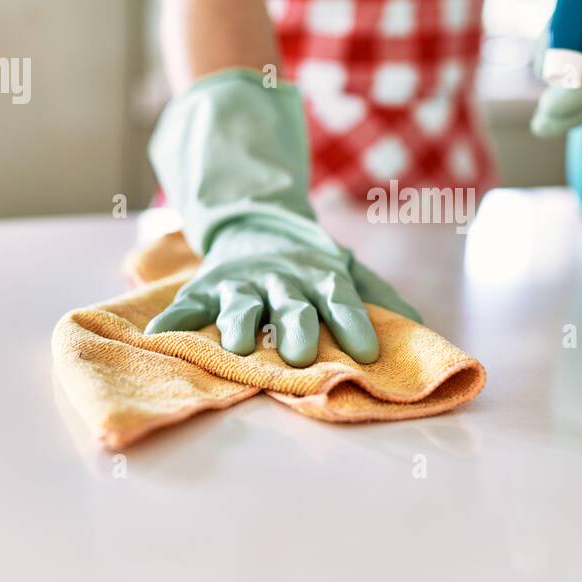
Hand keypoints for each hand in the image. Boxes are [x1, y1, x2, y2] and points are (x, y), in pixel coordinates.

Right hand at [145, 219, 419, 366]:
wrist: (258, 224)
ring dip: (238, 323)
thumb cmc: (312, 263)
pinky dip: (173, 319)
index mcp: (323, 277)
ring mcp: (243, 282)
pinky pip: (188, 303)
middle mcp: (284, 280)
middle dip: (297, 329)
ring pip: (241, 303)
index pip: (345, 299)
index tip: (369, 352)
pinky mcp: (207, 285)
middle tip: (302, 356)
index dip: (356, 323)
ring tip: (235, 346)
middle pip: (293, 305)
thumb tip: (422, 331)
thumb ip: (381, 298)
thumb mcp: (349, 270)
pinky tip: (160, 335)